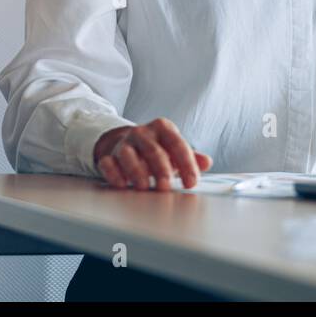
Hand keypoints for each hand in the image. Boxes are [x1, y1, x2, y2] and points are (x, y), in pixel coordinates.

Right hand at [93, 117, 213, 190]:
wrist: (127, 143)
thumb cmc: (157, 149)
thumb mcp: (175, 150)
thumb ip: (192, 157)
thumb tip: (206, 162)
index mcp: (163, 128)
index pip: (177, 144)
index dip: (186, 164)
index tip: (191, 183)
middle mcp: (143, 133)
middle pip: (153, 150)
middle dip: (160, 169)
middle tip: (166, 187)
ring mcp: (124, 143)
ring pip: (128, 155)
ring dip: (136, 172)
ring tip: (144, 187)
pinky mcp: (109, 155)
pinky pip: (109, 163)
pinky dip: (114, 174)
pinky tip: (122, 184)